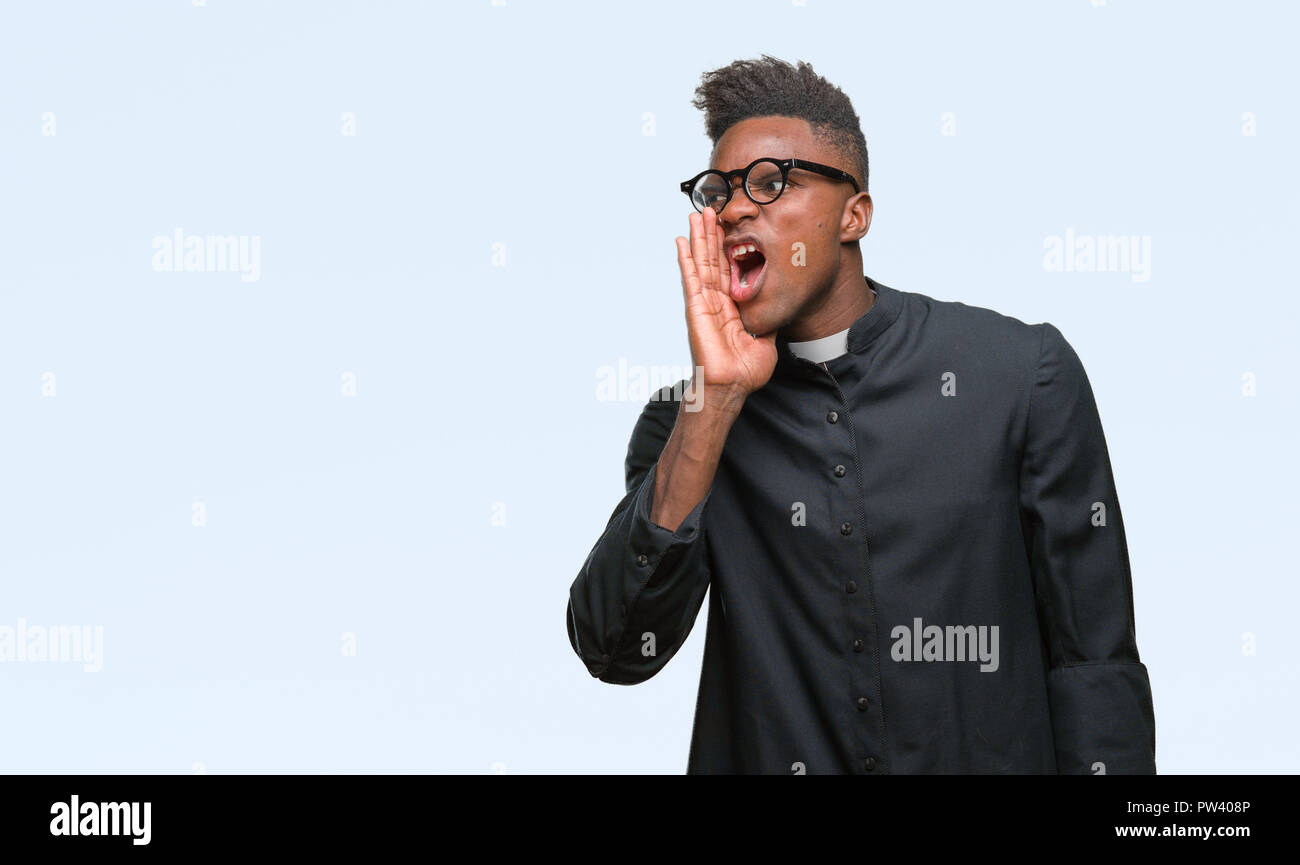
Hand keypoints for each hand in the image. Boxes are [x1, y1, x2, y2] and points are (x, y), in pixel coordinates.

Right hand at [674, 207, 777, 403]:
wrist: (734, 384)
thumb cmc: (747, 368)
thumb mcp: (767, 337)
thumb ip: (769, 319)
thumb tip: (779, 307)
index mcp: (733, 305)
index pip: (730, 269)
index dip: (729, 247)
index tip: (730, 226)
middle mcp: (716, 300)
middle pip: (713, 259)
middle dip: (712, 234)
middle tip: (711, 209)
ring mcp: (704, 302)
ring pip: (701, 262)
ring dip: (699, 237)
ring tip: (696, 214)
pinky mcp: (696, 307)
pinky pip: (690, 278)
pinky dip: (685, 258)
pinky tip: (680, 241)